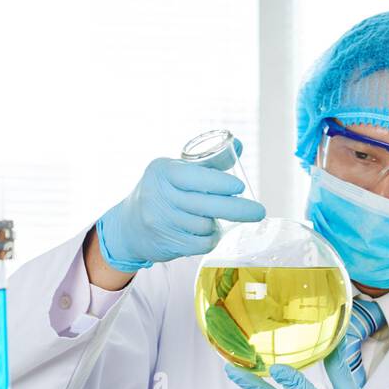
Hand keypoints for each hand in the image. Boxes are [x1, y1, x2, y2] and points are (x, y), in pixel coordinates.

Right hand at [96, 155, 265, 271]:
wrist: (129, 226)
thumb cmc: (163, 192)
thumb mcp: (177, 172)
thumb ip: (209, 163)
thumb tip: (238, 144)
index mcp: (162, 171)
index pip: (193, 176)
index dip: (219, 183)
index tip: (240, 187)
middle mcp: (158, 194)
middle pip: (204, 204)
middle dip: (237, 209)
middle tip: (259, 212)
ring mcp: (159, 220)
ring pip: (204, 225)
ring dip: (217, 224)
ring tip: (215, 219)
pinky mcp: (165, 242)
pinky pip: (200, 244)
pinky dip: (210, 239)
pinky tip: (208, 233)